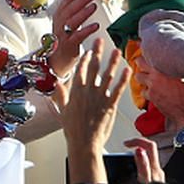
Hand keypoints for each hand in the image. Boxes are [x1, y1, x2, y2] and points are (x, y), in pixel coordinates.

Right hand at [48, 0, 99, 77]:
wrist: (56, 62)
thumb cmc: (62, 42)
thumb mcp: (63, 24)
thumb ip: (71, 12)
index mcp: (58, 18)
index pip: (65, 2)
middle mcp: (58, 25)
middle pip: (68, 10)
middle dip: (80, 0)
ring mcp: (63, 36)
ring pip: (72, 22)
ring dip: (83, 13)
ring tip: (93, 5)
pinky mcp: (69, 46)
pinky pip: (78, 37)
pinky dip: (87, 30)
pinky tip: (95, 25)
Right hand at [60, 38, 130, 183]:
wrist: (84, 142)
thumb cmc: (73, 129)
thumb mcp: (63, 110)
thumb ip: (61, 95)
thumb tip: (56, 84)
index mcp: (76, 91)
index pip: (81, 69)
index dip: (85, 58)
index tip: (88, 50)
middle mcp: (89, 91)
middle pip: (94, 67)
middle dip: (97, 52)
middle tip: (100, 41)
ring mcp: (100, 97)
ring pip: (108, 75)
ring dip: (113, 62)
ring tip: (116, 51)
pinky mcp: (110, 105)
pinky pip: (118, 89)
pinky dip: (123, 79)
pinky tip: (126, 70)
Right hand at [124, 137, 163, 182]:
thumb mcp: (145, 182)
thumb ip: (143, 166)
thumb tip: (139, 150)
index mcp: (155, 168)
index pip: (150, 146)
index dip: (137, 141)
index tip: (127, 143)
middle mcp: (158, 171)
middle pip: (150, 149)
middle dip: (138, 144)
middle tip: (128, 145)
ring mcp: (157, 176)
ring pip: (149, 158)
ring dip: (139, 153)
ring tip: (130, 153)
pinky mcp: (155, 182)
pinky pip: (148, 166)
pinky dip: (141, 162)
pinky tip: (136, 167)